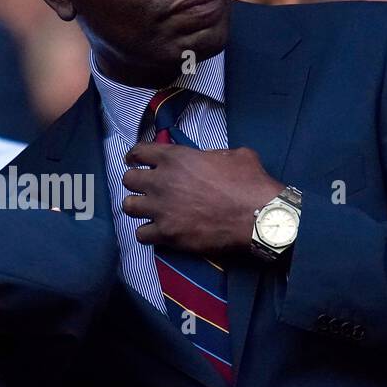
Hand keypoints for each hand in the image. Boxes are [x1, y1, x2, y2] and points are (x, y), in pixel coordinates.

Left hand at [122, 143, 280, 254]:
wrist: (258, 216)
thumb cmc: (249, 182)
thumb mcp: (233, 154)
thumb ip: (210, 155)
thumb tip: (207, 159)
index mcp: (175, 157)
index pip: (139, 152)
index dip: (135, 157)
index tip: (135, 162)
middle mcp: (161, 181)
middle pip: (128, 180)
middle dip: (136, 183)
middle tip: (146, 188)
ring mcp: (161, 209)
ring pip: (128, 206)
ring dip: (137, 207)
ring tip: (148, 211)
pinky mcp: (167, 234)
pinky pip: (141, 234)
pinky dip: (147, 233)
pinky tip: (157, 231)